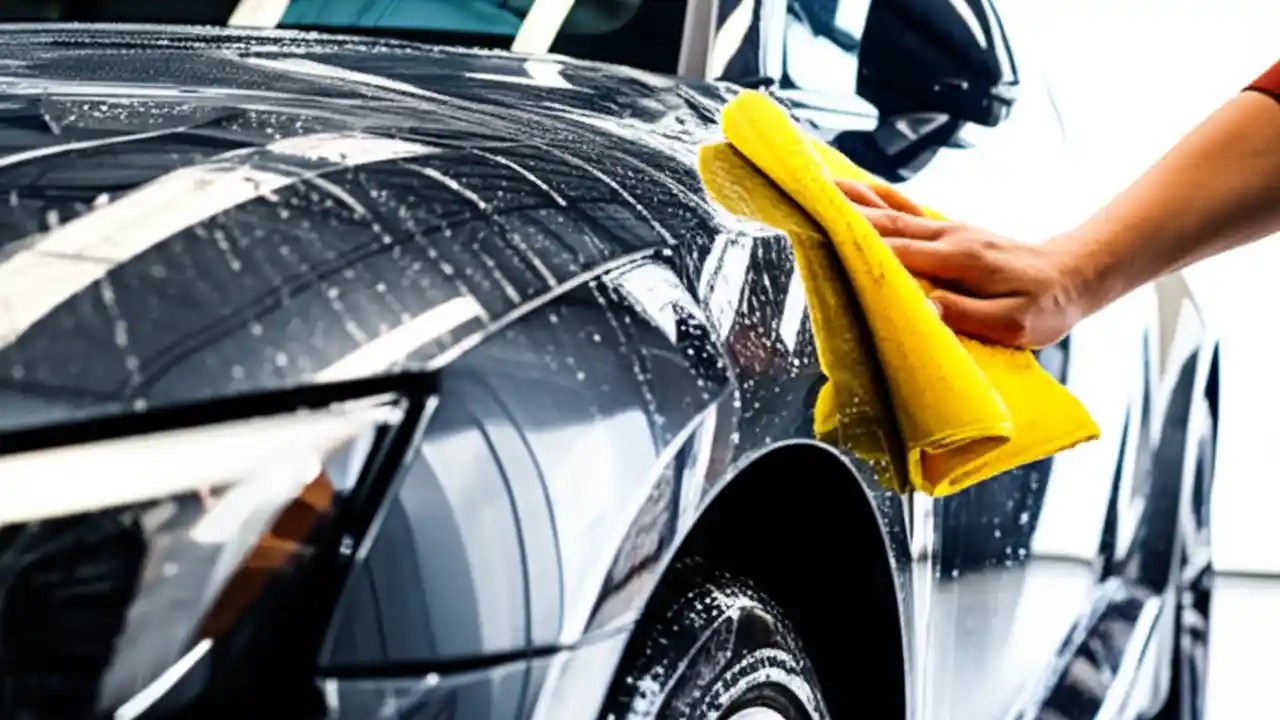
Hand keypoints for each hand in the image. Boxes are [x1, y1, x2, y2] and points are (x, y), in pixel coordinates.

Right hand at [836, 180, 1088, 347]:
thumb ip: (968, 315)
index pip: (899, 251)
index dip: (859, 245)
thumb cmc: (1043, 306)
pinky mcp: (947, 230)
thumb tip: (924, 307)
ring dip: (854, 197)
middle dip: (845, 211)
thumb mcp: (1014, 324)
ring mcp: (947, 229)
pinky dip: (877, 195)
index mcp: (960, 259)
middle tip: (804, 199)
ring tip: (817, 182)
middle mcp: (949, 236)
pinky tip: (855, 188)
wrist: (1070, 275)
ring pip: (892, 209)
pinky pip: (906, 208)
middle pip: (886, 220)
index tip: (822, 236)